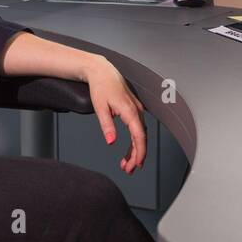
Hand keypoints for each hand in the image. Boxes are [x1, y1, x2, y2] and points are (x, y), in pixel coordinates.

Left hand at [84, 56, 146, 173]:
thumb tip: (111, 142)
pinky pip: (137, 129)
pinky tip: (128, 151)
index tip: (136, 164)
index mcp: (130, 110)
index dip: (139, 152)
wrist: (102, 71)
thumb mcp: (100, 107)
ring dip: (135, 150)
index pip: (139, 135)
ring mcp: (136, 109)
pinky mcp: (133, 110)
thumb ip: (106, 125)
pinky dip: (134, 141)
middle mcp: (136, 110)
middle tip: (129, 170)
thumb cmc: (101, 86)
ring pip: (140, 134)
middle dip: (137, 156)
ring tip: (127, 165)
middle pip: (141, 138)